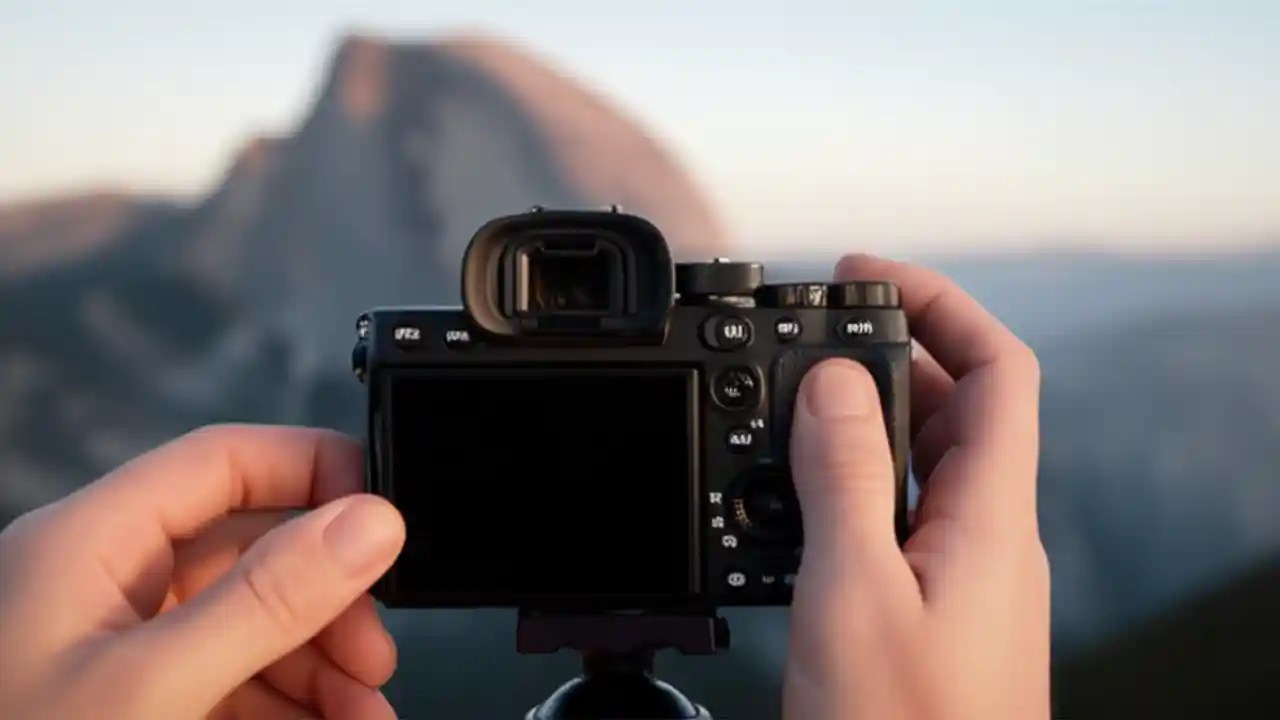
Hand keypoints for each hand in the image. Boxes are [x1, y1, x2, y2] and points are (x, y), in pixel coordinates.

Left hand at [0, 424, 405, 718]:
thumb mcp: (155, 691)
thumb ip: (265, 603)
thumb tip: (370, 524)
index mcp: (90, 545)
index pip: (223, 462)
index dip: (314, 472)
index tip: (386, 520)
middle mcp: (107, 586)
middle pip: (252, 551)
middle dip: (329, 600)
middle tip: (375, 658)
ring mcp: (120, 651)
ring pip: (253, 624)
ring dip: (322, 665)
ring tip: (366, 715)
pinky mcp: (137, 706)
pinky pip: (234, 683)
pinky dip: (291, 705)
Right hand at [783, 255, 1049, 718]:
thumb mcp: (852, 590)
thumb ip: (844, 476)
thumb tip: (830, 381)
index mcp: (989, 518)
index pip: (996, 370)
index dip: (940, 304)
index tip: (868, 274)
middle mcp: (989, 537)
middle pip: (956, 407)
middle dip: (887, 354)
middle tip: (810, 334)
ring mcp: (963, 574)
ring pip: (924, 462)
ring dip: (863, 420)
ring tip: (791, 404)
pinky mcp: (932, 608)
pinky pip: (901, 514)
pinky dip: (853, 483)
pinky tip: (799, 495)